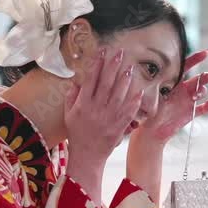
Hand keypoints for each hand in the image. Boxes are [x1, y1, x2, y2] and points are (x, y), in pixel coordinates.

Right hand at [65, 48, 143, 201]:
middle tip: (120, 53)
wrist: (87, 156)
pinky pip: (128, 112)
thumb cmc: (77, 134)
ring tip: (129, 67)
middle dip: (113, 66)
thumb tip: (76, 80)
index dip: (97, 64)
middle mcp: (96, 109)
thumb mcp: (68, 114)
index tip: (102, 51)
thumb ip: (72, 96)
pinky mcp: (119, 127)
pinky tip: (139, 91)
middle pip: (106, 83)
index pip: (91, 79)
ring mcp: (109, 118)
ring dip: (124, 80)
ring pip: (118, 95)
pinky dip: (134, 101)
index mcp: (83, 104)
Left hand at [133, 50, 207, 146]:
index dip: (197, 58)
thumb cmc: (148, 111)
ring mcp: (187, 101)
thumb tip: (156, 68)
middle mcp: (182, 90)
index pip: (186, 67)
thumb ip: (156, 81)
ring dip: (202, 91)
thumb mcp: (151, 93)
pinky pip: (203, 108)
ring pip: (201, 92)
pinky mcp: (190, 113)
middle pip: (198, 79)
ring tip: (196, 95)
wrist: (150, 130)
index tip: (207, 53)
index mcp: (173, 83)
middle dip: (205, 77)